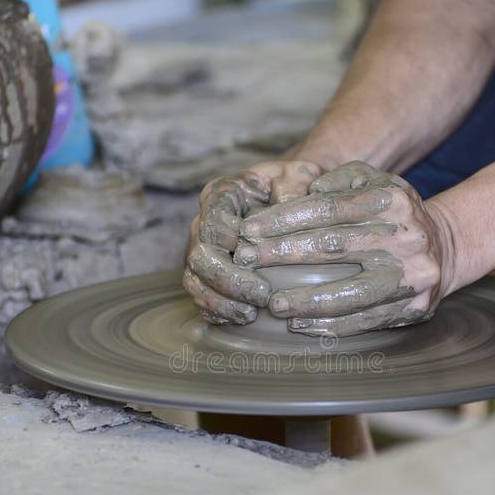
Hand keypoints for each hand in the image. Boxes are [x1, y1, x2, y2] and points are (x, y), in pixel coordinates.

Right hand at [183, 159, 322, 323]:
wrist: (290, 198)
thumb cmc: (295, 186)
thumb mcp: (300, 175)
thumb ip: (294, 184)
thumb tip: (287, 206)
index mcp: (222, 194)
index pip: (213, 222)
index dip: (230, 243)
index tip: (255, 258)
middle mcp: (204, 222)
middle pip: (199, 256)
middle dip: (229, 280)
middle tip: (262, 295)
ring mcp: (202, 251)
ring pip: (194, 281)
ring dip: (221, 302)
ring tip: (251, 314)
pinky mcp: (207, 276)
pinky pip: (200, 299)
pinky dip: (218, 312)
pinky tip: (242, 319)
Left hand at [234, 161, 452, 336]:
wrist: (447, 248)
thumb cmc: (394, 214)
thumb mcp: (376, 180)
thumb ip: (341, 178)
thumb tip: (304, 192)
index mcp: (390, 201)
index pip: (326, 209)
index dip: (283, 220)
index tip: (249, 230)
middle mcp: (402, 237)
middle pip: (331, 247)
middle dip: (281, 255)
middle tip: (246, 262)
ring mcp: (409, 276)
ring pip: (349, 293)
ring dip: (305, 301)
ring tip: (272, 304)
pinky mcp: (412, 308)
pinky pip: (363, 321)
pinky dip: (328, 325)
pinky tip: (300, 324)